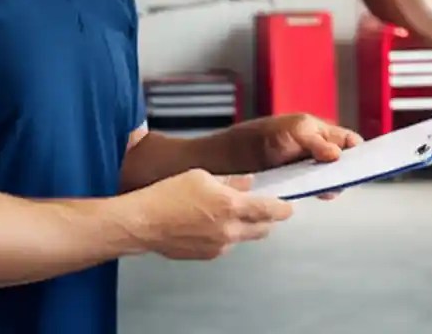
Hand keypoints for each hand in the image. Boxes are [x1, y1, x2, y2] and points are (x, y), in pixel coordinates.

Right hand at [129, 168, 293, 260]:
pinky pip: (226, 245)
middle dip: (266, 218)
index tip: (288, 206)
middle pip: (263, 229)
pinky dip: (226, 235)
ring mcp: (219, 246)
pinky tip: (209, 223)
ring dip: (244, 227)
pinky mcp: (208, 255)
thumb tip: (247, 182)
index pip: (271, 210)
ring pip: (244, 237)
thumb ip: (231, 181)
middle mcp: (230, 230)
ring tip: (226, 212)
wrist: (143, 222)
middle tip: (261, 207)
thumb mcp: (202, 176)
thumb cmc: (167, 195)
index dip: (283, 208)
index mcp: (232, 206)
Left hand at [256, 114, 363, 199]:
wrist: (240, 153)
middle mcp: (322, 151)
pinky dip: (320, 191)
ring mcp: (312, 169)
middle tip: (346, 176)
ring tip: (330, 185)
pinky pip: (317, 189)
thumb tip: (337, 154)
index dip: (360, 150)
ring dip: (333, 183)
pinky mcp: (302, 184)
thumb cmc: (269, 133)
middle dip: (348, 171)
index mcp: (324, 132)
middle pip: (345, 164)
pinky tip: (319, 192)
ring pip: (333, 178)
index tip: (365, 161)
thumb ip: (317, 143)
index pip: (350, 141)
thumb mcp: (297, 130)